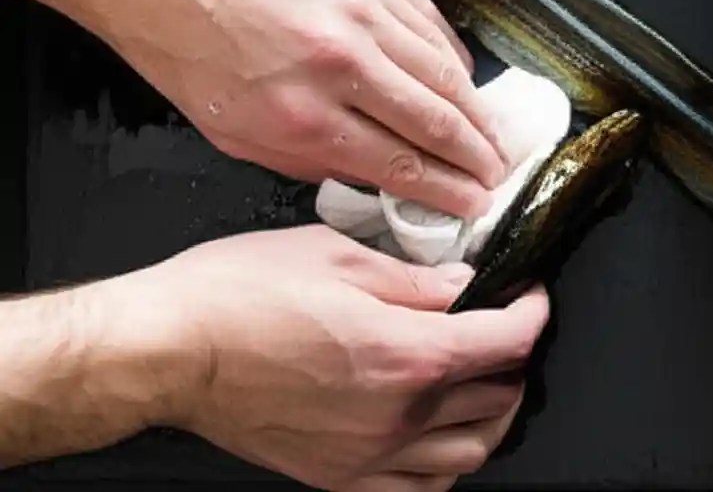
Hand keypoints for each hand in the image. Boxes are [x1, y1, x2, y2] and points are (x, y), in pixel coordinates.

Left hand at [76, 0, 506, 218]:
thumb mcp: (236, 133)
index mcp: (303, 112)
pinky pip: (427, 14)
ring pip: (444, 65)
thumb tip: (381, 172)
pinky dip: (449, 51)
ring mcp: (358, 0)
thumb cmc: (180, 46)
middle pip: (438, 117)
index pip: (403, 163)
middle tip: (497, 171)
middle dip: (478, 154)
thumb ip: (315, 159)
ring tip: (489, 131)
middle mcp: (339, 57)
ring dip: (474, 106)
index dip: (448, 189)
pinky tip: (458, 74)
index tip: (473, 201)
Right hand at [128, 225, 548, 490]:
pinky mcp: (339, 477)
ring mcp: (369, 454)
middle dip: (514, 357)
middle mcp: (398, 414)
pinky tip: (439, 434)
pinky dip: (447, 463)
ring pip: (472, 451)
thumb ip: (415, 277)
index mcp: (406, 353)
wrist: (169, 350)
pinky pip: (422, 489)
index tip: (527, 294)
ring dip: (491, 413)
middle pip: (499, 396)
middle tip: (502, 327)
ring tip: (480, 381)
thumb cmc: (239, 296)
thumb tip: (464, 284)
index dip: (531, 311)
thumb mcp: (338, 256)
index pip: (507, 340)